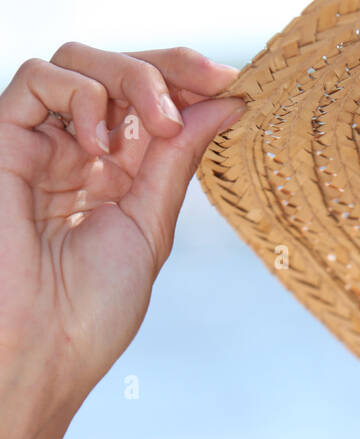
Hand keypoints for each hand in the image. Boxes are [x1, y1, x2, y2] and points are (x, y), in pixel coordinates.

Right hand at [0, 42, 245, 406]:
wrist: (45, 350)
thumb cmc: (89, 313)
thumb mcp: (150, 226)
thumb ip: (176, 159)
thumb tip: (223, 102)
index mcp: (117, 176)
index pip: (151, 102)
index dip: (188, 82)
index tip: (232, 84)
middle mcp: (78, 153)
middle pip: (119, 70)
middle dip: (169, 69)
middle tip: (208, 86)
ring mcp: (42, 147)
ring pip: (80, 62)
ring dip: (131, 76)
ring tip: (160, 124)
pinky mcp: (6, 143)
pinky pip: (37, 79)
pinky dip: (79, 95)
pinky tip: (100, 146)